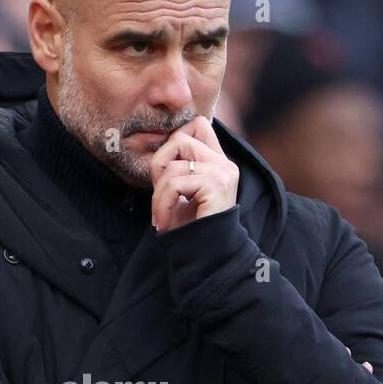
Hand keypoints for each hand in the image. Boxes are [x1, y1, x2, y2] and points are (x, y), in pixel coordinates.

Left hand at [149, 116, 238, 231]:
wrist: (210, 258)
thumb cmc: (193, 229)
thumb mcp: (184, 194)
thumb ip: (179, 169)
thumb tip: (158, 150)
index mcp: (219, 162)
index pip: (198, 125)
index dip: (175, 138)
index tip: (165, 171)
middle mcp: (224, 163)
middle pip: (180, 138)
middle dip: (159, 164)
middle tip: (158, 194)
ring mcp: (222, 172)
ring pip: (173, 164)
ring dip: (158, 194)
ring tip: (160, 215)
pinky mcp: (216, 185)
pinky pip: (175, 184)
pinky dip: (163, 204)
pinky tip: (164, 221)